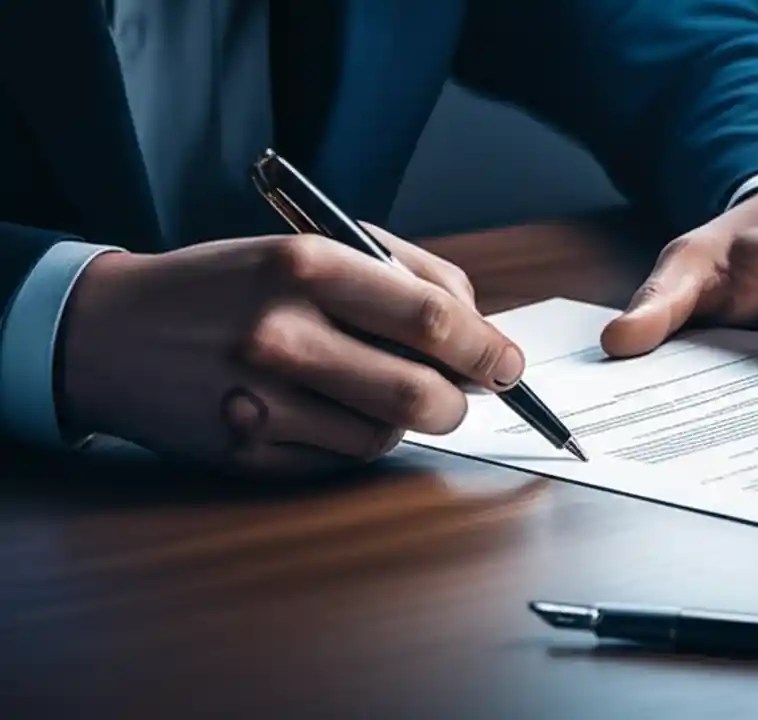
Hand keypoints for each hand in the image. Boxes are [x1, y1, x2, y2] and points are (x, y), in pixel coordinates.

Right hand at [59, 226, 521, 477]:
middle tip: (466, 394)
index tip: (509, 363)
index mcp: (304, 265)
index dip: (486, 346)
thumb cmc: (227, 285)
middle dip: (461, 400)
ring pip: (387, 434)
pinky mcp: (248, 452)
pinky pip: (342, 460)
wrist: (111, 331)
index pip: (431, 316)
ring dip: (403, 418)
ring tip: (372, 386)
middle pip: (422, 392)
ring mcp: (262, 401)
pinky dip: (356, 438)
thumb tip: (479, 328)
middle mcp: (282, 333)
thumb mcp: (305, 247)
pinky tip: (325, 409)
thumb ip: (399, 277)